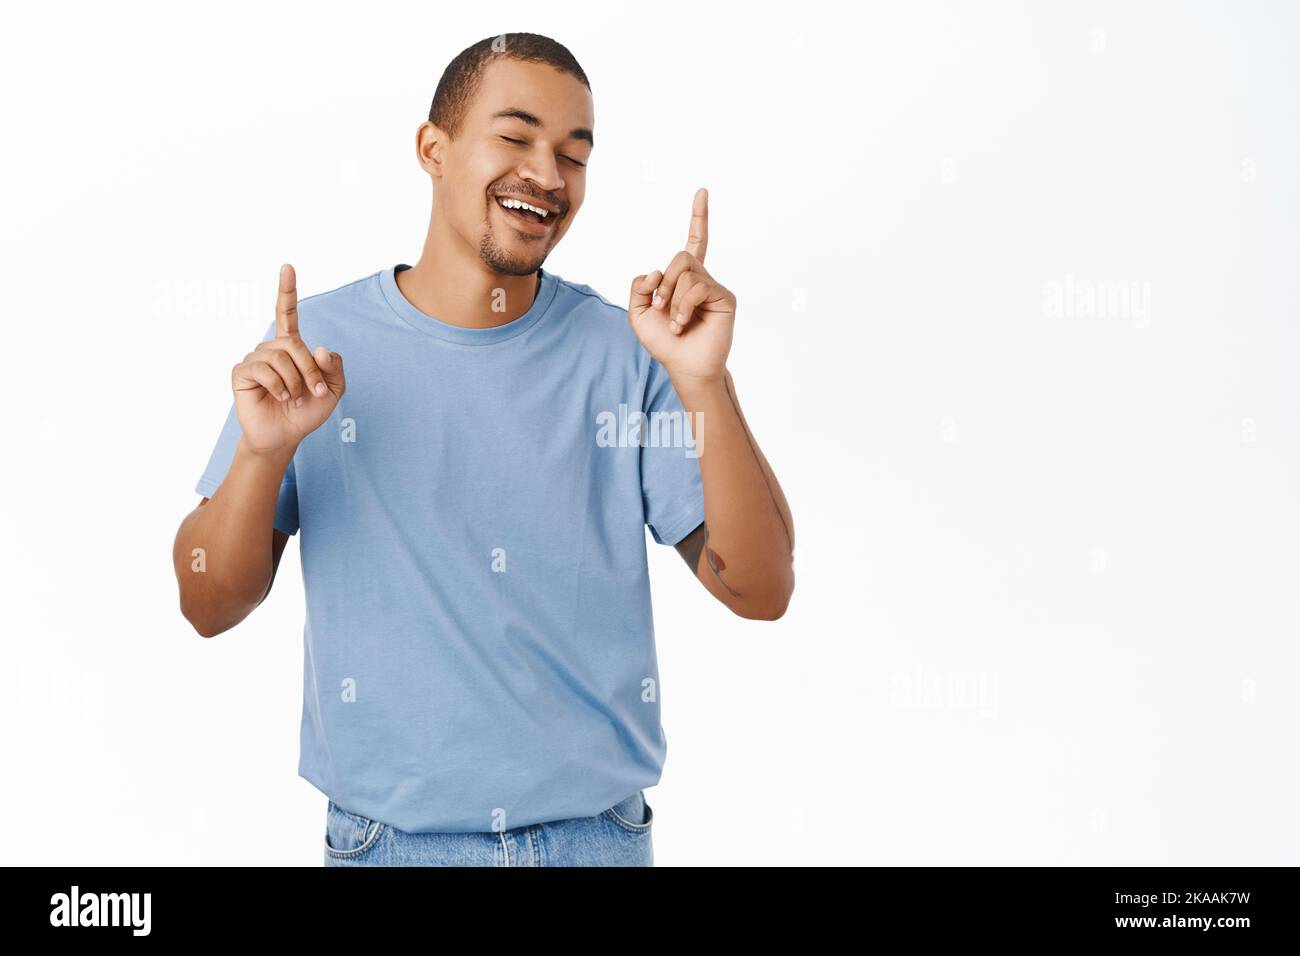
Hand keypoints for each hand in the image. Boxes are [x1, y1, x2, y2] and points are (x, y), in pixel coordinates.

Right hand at [231, 264, 345, 454]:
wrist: (286, 435)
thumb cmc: (307, 411)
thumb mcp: (334, 389)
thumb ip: (335, 367)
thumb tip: (320, 348)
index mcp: (291, 346)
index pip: (287, 314)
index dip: (287, 291)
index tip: (287, 267)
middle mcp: (271, 348)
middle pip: (294, 344)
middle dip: (310, 371)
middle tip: (314, 393)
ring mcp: (254, 359)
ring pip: (279, 357)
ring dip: (295, 382)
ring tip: (294, 398)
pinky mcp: (241, 372)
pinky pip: (263, 369)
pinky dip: (278, 386)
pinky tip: (280, 397)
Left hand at [628, 187, 735, 384]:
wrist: (683, 365)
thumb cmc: (664, 341)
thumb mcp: (638, 313)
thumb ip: (639, 287)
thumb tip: (657, 271)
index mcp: (683, 278)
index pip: (695, 242)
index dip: (699, 218)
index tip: (703, 192)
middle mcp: (701, 278)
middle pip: (680, 257)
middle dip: (664, 283)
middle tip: (660, 306)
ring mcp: (714, 287)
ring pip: (686, 271)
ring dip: (672, 299)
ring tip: (675, 322)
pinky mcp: (724, 298)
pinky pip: (698, 286)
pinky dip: (683, 305)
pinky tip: (683, 322)